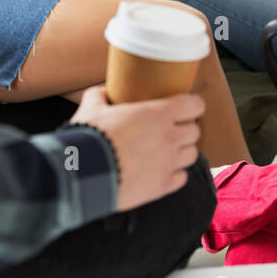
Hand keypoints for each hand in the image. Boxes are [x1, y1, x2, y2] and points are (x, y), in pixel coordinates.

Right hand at [70, 85, 205, 211]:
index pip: (195, 105)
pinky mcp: (162, 186)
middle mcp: (170, 138)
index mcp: (158, 114)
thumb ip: (101, 95)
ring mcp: (168, 163)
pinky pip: (182, 178)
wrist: (81, 174)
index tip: (185, 107)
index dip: (192, 105)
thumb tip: (104, 91)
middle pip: (194, 131)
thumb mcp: (92, 107)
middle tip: (171, 130)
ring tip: (167, 152)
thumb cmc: (89, 137)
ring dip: (182, 151)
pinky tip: (161, 171)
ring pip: (192, 154)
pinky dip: (175, 174)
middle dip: (185, 129)